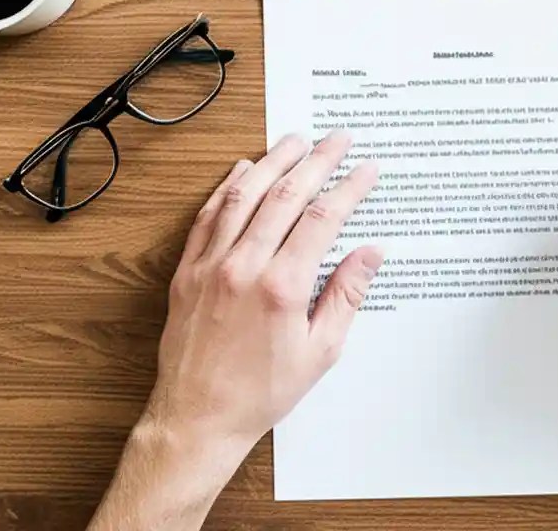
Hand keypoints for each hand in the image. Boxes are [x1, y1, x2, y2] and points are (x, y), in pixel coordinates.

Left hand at [144, 130, 381, 465]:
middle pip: (286, 194)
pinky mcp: (187, 271)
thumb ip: (346, 295)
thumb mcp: (320, 351)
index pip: (324, 218)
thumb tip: (370, 254)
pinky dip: (228, 187)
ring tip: (294, 140)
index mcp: (282, 287)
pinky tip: (243, 169)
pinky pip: (209, 215)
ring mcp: (211, 265)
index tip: (365, 169)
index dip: (349, 187)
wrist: (198, 417)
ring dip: (272, 161)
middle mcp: (244, 267)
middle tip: (337, 139)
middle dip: (317, 160)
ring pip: (244, 194)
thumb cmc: (260, 392)